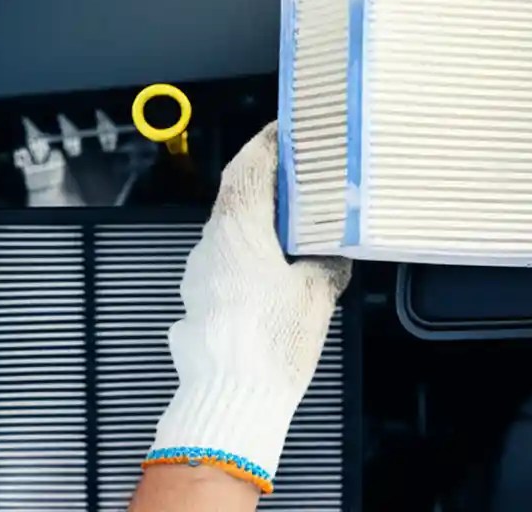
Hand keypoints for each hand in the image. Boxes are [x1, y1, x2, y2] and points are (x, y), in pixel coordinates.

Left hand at [147, 122, 350, 492]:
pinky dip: (248, 255)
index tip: (285, 129)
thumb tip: (333, 253)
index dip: (268, 142)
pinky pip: (224, 264)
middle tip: (299, 174)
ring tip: (293, 225)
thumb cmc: (267, 346)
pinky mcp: (199, 303)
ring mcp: (199, 276)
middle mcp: (209, 246)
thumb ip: (325, 262)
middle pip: (236, 196)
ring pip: (229, 232)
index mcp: (237, 229)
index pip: (249, 166)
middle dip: (267, 181)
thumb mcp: (317, 294)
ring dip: (258, 221)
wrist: (229, 403)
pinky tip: (273, 272)